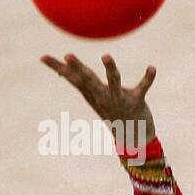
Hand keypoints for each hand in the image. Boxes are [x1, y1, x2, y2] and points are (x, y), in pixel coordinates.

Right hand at [41, 53, 157, 153]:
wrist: (134, 139)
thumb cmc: (113, 113)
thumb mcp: (95, 98)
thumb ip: (83, 83)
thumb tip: (63, 68)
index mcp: (92, 94)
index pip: (72, 79)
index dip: (57, 68)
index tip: (42, 57)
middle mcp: (103, 97)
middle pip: (88, 80)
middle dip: (79, 68)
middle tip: (68, 55)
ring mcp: (120, 100)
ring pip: (114, 83)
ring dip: (110, 70)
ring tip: (106, 56)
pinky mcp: (137, 102)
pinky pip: (143, 88)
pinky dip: (148, 78)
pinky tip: (152, 68)